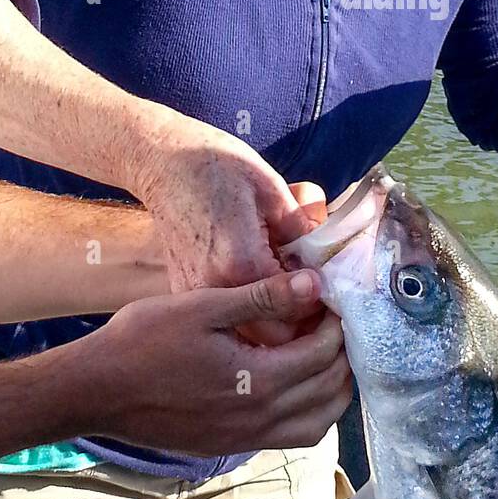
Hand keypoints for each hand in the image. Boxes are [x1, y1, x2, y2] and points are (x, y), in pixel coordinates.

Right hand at [85, 268, 352, 454]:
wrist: (95, 390)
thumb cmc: (143, 340)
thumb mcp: (203, 306)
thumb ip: (262, 298)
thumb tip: (314, 284)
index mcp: (259, 381)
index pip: (324, 353)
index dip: (337, 323)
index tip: (333, 298)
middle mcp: (261, 419)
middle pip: (331, 392)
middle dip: (342, 354)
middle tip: (336, 322)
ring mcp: (247, 438)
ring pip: (318, 423)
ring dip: (333, 389)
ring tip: (325, 352)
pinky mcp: (233, 445)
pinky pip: (292, 436)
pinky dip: (310, 412)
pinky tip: (297, 381)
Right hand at [133, 117, 322, 343]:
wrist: (162, 160)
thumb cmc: (217, 166)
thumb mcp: (271, 190)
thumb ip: (302, 232)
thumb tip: (327, 262)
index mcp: (241, 265)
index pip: (293, 315)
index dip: (320, 310)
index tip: (335, 293)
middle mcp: (215, 289)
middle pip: (271, 337)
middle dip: (299, 324)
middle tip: (320, 298)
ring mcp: (195, 294)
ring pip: (248, 334)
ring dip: (275, 323)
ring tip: (295, 294)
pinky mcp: (185, 291)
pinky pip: (227, 320)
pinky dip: (251, 313)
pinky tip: (264, 285)